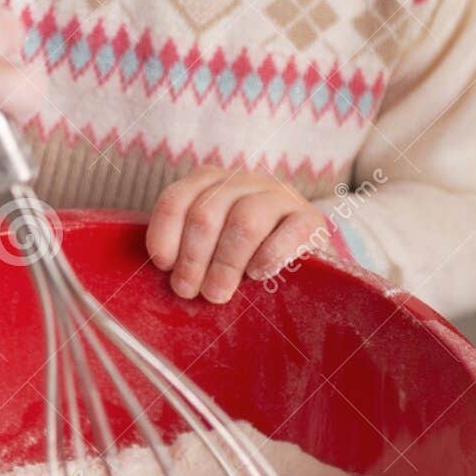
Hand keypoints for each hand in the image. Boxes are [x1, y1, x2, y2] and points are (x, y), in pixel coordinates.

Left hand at [146, 166, 330, 304]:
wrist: (305, 254)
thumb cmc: (244, 254)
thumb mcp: (210, 245)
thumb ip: (186, 250)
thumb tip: (163, 274)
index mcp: (210, 183)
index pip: (177, 198)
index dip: (165, 233)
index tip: (163, 266)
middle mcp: (243, 182)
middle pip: (207, 212)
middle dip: (193, 257)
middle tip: (188, 291)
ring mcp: (279, 196)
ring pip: (245, 221)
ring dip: (226, 262)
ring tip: (217, 293)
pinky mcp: (311, 218)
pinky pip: (290, 231)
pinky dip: (270, 255)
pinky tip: (258, 274)